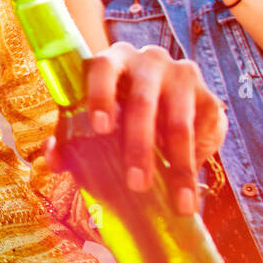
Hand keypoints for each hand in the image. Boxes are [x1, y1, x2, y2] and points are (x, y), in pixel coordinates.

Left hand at [44, 42, 226, 214]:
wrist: (166, 98)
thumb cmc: (117, 107)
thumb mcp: (91, 116)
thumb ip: (68, 136)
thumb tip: (53, 159)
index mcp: (112, 60)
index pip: (103, 68)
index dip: (100, 95)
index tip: (100, 128)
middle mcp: (147, 60)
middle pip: (141, 102)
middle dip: (139, 147)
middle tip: (136, 184)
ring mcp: (181, 75)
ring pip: (178, 123)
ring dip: (178, 166)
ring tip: (179, 202)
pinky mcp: (209, 96)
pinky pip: (204, 131)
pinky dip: (198, 161)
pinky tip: (193, 186)